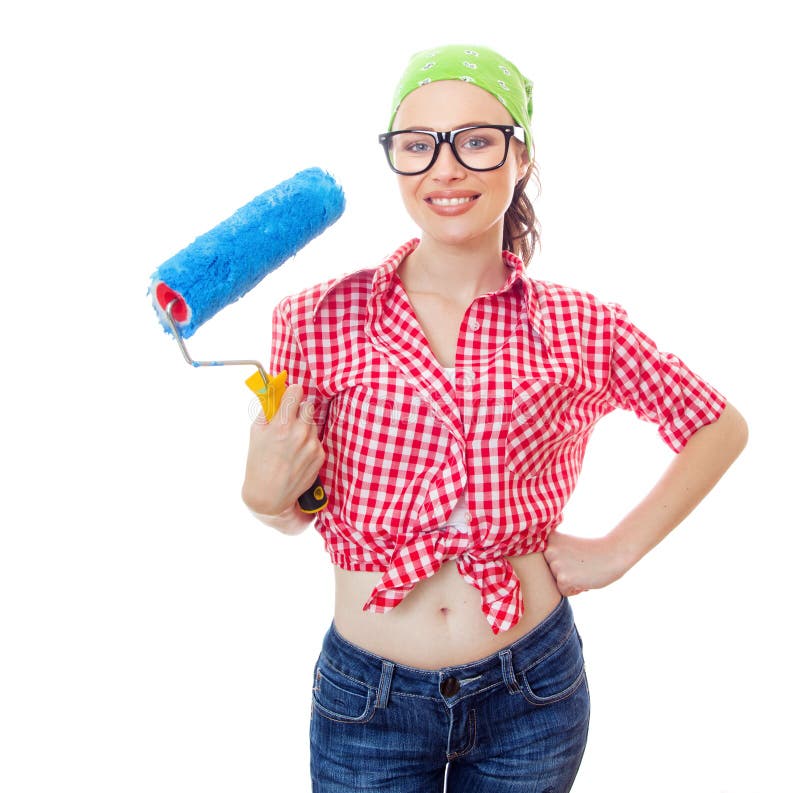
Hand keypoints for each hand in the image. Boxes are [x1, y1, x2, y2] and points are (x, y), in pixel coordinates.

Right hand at [241, 384, 324, 514]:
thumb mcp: (255, 432)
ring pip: (313, 423)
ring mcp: (313, 444)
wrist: (269, 495)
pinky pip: (316, 440)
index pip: (296, 391)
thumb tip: (273, 392)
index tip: (290, 395)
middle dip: (299, 410)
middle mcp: (301, 432)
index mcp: (282, 424)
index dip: (292, 392)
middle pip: (308, 406)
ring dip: (304, 427)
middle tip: (289, 420)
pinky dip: (309, 443)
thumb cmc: (258, 462)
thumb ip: (267, 410)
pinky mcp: (320, 455)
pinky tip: (297, 454)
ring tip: (291, 443)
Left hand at [543, 532, 631, 597]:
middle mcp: (548, 550)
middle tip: (580, 565)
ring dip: (569, 581)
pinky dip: (575, 590)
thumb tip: (535, 572)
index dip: (560, 562)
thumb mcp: (566, 545)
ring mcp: (555, 564)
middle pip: (548, 573)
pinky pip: (564, 592)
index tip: (573, 556)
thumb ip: (552, 553)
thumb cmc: (592, 551)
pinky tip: (585, 579)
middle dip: (563, 573)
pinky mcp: (563, 578)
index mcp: (549, 539)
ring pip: (556, 582)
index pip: (544, 561)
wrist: (614, 553)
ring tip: (583, 570)